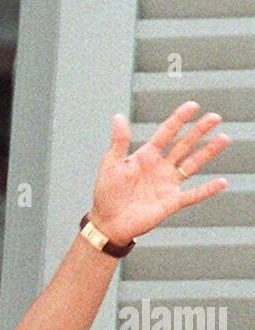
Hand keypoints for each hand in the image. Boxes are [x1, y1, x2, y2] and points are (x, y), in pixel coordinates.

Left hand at [90, 101, 228, 245]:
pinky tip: (222, 182)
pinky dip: (207, 189)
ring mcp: (167, 184)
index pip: (166, 133)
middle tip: (215, 117)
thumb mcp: (111, 164)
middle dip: (199, 130)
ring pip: (192, 164)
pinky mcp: (171, 202)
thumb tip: (118, 117)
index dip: (179, 119)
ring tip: (223, 138)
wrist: (108, 223)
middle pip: (184, 145)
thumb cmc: (106, 194)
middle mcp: (160, 168)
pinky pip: (193, 195)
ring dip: (208, 152)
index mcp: (146, 156)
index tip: (193, 106)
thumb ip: (119, 141)